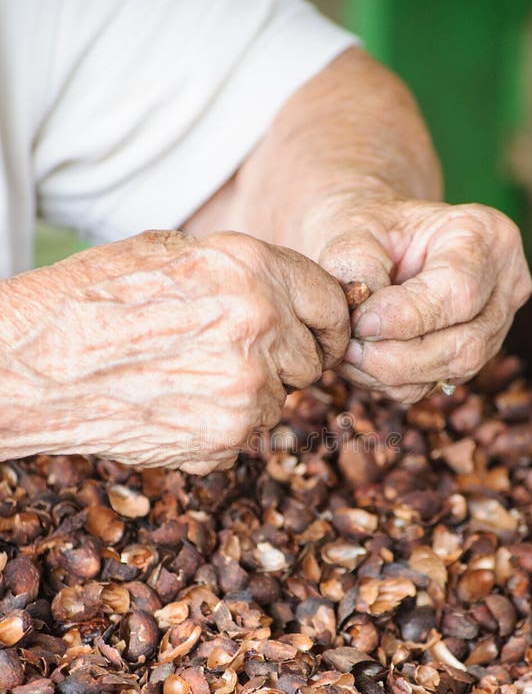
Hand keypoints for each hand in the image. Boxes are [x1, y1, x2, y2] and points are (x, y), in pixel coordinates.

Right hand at [0, 230, 348, 471]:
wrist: (36, 363)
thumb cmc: (95, 299)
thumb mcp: (173, 253)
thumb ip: (247, 272)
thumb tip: (296, 296)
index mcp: (253, 270)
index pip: (333, 303)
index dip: (327, 320)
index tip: (318, 332)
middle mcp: (261, 328)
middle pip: (314, 360)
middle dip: (288, 360)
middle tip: (235, 355)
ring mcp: (247, 391)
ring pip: (281, 402)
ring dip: (251, 396)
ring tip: (189, 377)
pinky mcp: (225, 440)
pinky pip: (247, 435)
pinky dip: (221, 427)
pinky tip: (176, 404)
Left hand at [312, 199, 531, 402]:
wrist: (377, 243)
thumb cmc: (368, 230)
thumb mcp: (354, 229)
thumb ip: (359, 268)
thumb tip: (368, 325)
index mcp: (486, 235)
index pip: (459, 291)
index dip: (407, 318)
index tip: (360, 324)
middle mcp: (506, 283)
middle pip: (465, 343)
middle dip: (398, 357)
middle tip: (348, 349)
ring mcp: (497, 324)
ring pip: (453, 370)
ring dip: (392, 373)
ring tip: (350, 353)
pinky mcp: (475, 355)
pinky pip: (436, 384)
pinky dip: (393, 381)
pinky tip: (364, 361)